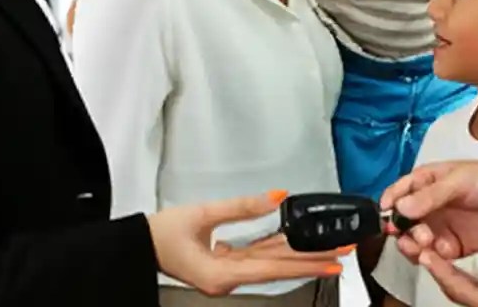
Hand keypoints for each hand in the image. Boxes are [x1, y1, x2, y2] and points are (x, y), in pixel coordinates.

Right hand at [148, 190, 349, 295]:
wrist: (135, 247)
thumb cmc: (159, 235)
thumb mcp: (202, 214)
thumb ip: (242, 206)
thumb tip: (276, 198)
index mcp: (221, 274)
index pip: (274, 268)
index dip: (306, 264)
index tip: (332, 262)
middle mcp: (228, 279)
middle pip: (278, 268)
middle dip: (312, 260)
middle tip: (342, 253)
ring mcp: (227, 274)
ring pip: (270, 263)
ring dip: (299, 255)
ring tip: (328, 249)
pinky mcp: (224, 265)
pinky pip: (257, 257)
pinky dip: (278, 250)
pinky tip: (296, 242)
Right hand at [380, 160, 477, 262]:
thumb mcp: (459, 180)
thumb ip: (431, 195)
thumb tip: (401, 206)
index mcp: (425, 183)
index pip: (398, 193)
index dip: (389, 204)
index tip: (386, 213)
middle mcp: (428, 207)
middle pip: (402, 223)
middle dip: (401, 230)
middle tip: (411, 232)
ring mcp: (439, 227)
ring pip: (415, 242)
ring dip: (414, 245)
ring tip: (424, 243)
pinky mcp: (452, 247)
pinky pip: (434, 256)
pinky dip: (432, 258)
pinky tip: (439, 253)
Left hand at [418, 232, 477, 306]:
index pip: (472, 294)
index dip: (445, 276)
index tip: (429, 254)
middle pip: (466, 297)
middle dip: (439, 274)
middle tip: (421, 248)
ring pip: (474, 295)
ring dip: (450, 275)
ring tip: (432, 248)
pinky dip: (466, 276)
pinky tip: (461, 257)